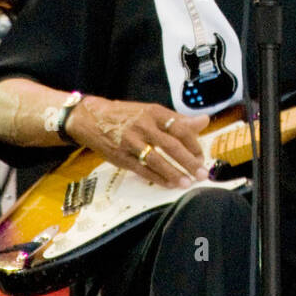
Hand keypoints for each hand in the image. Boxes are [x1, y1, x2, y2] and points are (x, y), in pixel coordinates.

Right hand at [66, 97, 209, 188]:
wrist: (91, 118)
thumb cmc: (127, 115)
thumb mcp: (152, 111)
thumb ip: (178, 119)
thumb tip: (204, 121)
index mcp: (154, 112)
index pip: (180, 128)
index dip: (194, 144)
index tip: (202, 156)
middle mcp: (143, 126)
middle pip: (171, 145)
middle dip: (189, 161)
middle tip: (202, 174)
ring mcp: (131, 142)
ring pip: (157, 160)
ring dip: (174, 173)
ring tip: (187, 183)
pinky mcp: (121, 157)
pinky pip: (142, 170)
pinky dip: (157, 178)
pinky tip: (169, 184)